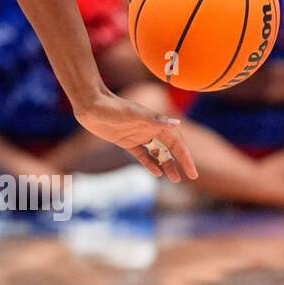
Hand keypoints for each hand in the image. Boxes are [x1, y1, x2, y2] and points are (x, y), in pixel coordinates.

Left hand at [73, 90, 197, 181]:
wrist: (91, 105)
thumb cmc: (113, 107)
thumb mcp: (135, 114)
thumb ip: (155, 119)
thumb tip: (177, 123)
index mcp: (155, 123)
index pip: (176, 143)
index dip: (186, 157)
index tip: (192, 171)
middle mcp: (149, 129)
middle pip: (170, 149)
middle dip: (181, 162)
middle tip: (192, 178)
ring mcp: (138, 136)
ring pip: (157, 154)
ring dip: (167, 165)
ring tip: (176, 180)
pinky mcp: (125, 141)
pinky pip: (142, 155)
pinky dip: (150, 164)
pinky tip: (157, 174)